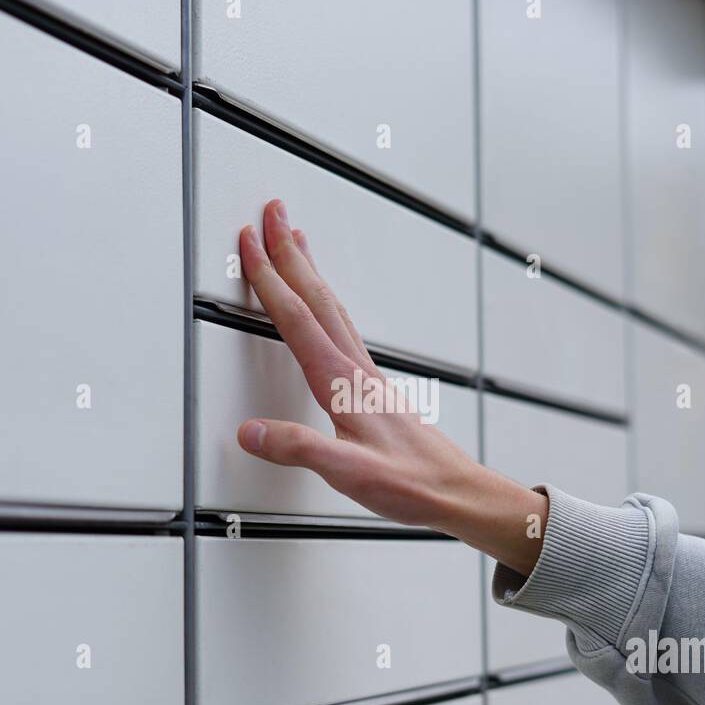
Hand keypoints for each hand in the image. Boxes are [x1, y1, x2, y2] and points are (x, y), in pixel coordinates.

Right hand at [237, 199, 547, 577]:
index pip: (297, 318)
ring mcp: (366, 375)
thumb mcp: (347, 473)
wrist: (456, 491)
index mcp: (342, 382)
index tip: (249, 242)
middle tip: (271, 212)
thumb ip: (297, 448)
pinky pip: (342, 328)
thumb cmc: (411, 482)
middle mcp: (355, 369)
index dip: (269, 279)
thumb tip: (250, 432)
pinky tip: (324, 308)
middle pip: (316, 297)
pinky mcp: (372, 388)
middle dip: (289, 252)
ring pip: (331, 307)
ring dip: (309, 270)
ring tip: (296, 240)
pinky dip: (325, 302)